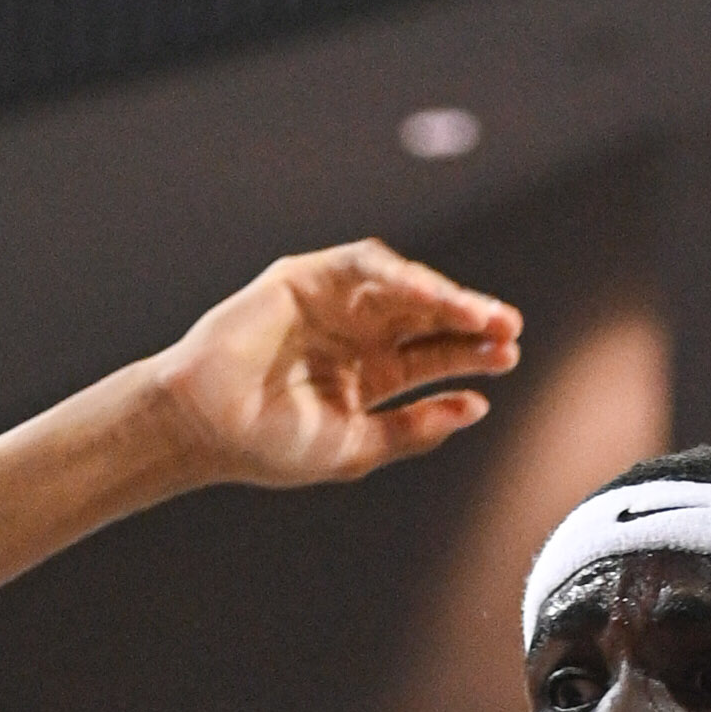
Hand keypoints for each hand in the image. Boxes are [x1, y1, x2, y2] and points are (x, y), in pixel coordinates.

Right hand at [149, 241, 520, 487]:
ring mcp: (333, 304)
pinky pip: (362, 265)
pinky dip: (399, 275)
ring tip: (479, 314)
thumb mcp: (356, 446)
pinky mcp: (306, 278)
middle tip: (507, 330)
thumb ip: (415, 429)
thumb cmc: (270, 445)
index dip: (472, 355)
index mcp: (370, 377)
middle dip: (469, 321)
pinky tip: (428, 292)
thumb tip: (476, 407)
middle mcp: (358, 336)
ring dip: (444, 296)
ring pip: (404, 289)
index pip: (434, 358)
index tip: (507, 359)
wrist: (203, 424)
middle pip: (428, 319)